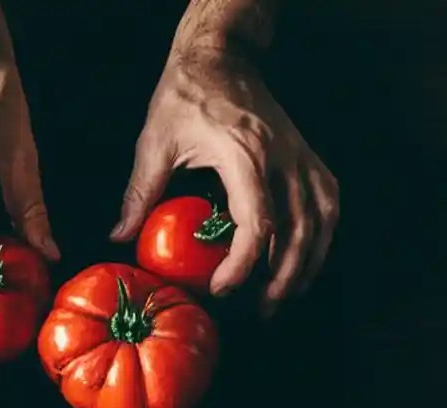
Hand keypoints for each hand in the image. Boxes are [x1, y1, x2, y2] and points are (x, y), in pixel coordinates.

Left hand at [112, 42, 338, 312]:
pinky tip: (303, 260)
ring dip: (306, 265)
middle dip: (282, 280)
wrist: (221, 58)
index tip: (223, 290)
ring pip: (321, 222)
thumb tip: (119, 238)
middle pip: (298, 232)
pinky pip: (327, 205)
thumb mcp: (154, 142)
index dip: (243, 265)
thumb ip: (140, 194)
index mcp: (245, 155)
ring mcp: (301, 157)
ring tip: (283, 296)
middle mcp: (282, 158)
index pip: (257, 223)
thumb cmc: (186, 96)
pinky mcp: (307, 157)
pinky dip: (320, 238)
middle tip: (261, 310)